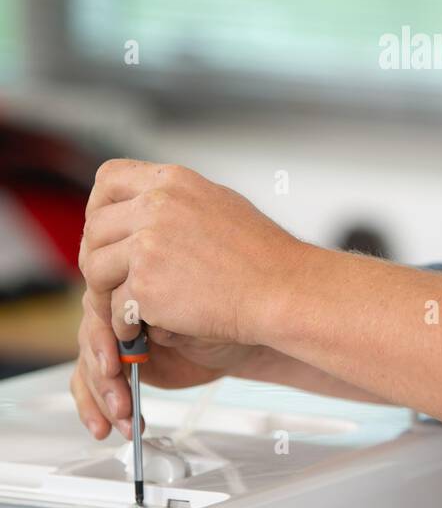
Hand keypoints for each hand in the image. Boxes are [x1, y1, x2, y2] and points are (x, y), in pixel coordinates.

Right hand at [71, 288, 257, 439]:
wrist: (230, 338)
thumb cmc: (218, 318)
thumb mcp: (199, 318)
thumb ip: (169, 323)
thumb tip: (150, 331)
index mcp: (133, 287)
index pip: (103, 311)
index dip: (104, 341)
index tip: (113, 367)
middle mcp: (116, 311)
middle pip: (93, 343)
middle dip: (105, 379)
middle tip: (121, 404)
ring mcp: (113, 340)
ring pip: (89, 368)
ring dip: (101, 399)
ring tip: (122, 419)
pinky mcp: (114, 366)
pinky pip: (91, 385)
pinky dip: (94, 407)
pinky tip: (103, 426)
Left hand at [78, 159, 300, 347]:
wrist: (281, 289)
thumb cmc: (261, 256)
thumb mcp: (217, 203)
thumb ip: (176, 203)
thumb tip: (145, 208)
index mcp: (173, 182)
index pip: (108, 179)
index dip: (99, 207)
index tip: (106, 232)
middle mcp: (156, 205)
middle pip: (94, 227)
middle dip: (96, 257)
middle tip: (111, 282)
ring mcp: (148, 244)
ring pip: (96, 267)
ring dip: (105, 293)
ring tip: (126, 309)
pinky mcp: (146, 284)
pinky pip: (114, 305)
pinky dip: (124, 322)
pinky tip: (142, 328)